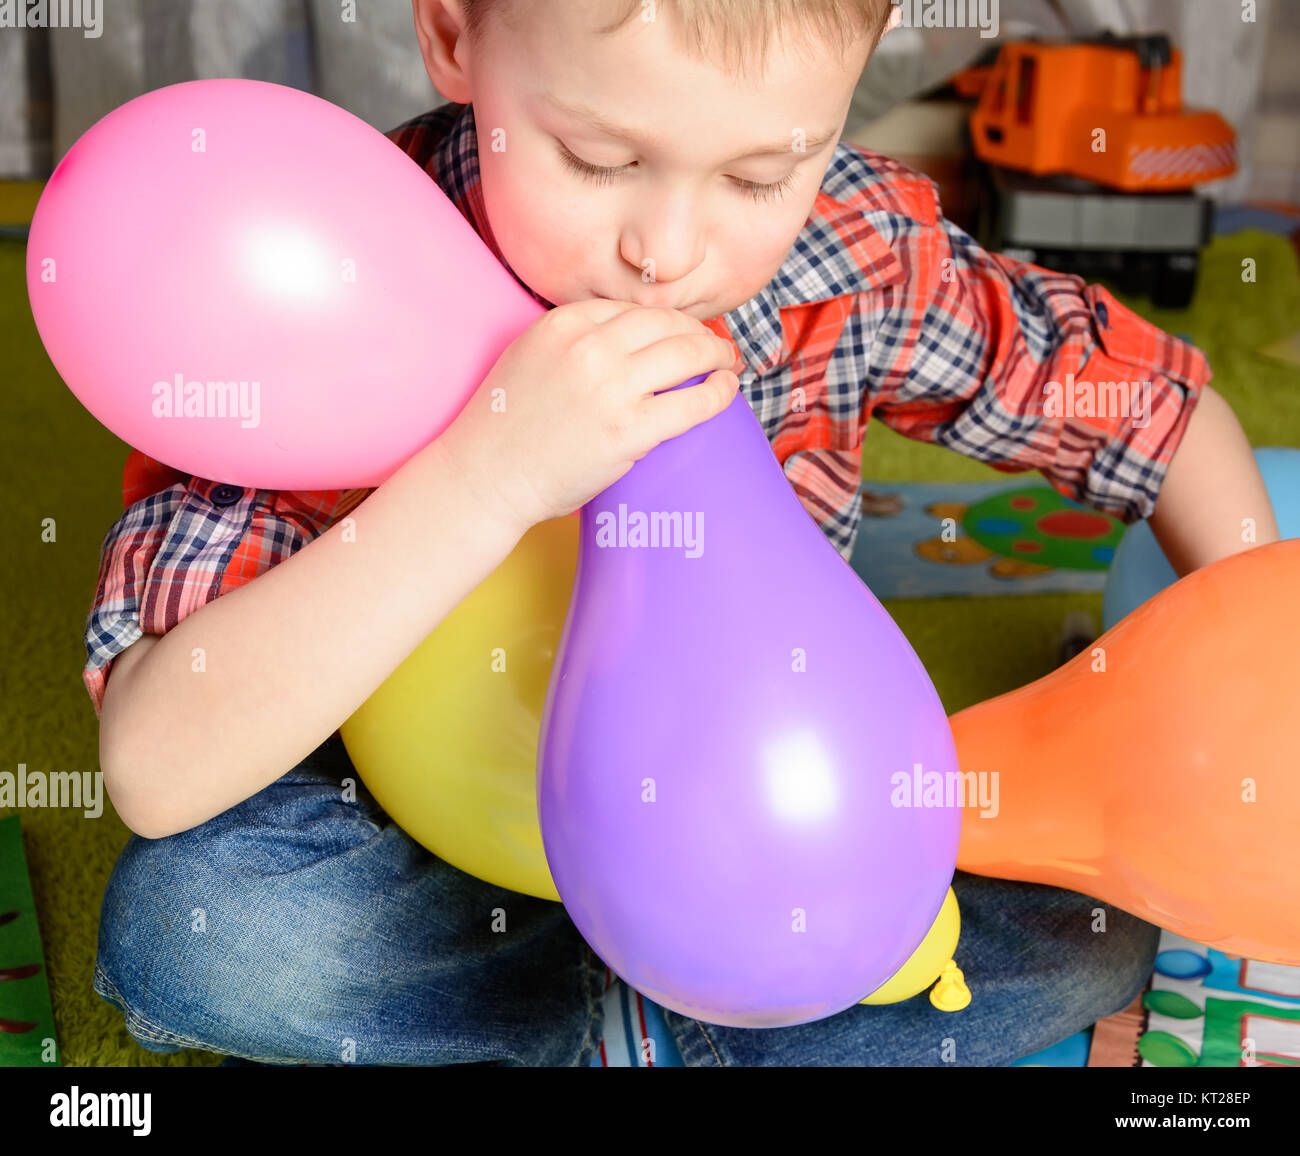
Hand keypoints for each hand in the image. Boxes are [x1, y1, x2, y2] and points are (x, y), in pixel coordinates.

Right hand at [438, 299, 739, 530]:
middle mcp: (589, 347)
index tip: (680, 332)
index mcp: (562, 323)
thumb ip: (573, 341)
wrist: (485, 476)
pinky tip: (727, 390)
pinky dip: (719, 392)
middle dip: (697, 333)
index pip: (632, 309)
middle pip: (666, 323)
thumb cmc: (504, 427)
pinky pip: (693, 402)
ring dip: (716, 355)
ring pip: (687, 354)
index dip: (665, 320)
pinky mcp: (630, 430)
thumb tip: (625, 340)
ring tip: (727, 363)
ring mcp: (611, 387)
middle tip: (714, 346)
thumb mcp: (530, 357)